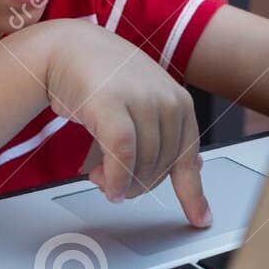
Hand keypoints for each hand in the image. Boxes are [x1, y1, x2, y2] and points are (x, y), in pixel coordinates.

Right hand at [40, 21, 210, 226]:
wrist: (67, 47)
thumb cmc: (105, 78)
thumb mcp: (145, 102)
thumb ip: (169, 132)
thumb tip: (197, 168)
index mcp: (180, 102)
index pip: (189, 157)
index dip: (193, 193)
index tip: (200, 221)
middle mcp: (167, 100)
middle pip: (162, 167)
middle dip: (138, 186)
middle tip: (115, 187)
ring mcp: (141, 101)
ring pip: (142, 164)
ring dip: (120, 183)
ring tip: (100, 179)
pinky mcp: (112, 105)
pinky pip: (121, 156)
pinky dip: (114, 178)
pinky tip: (105, 185)